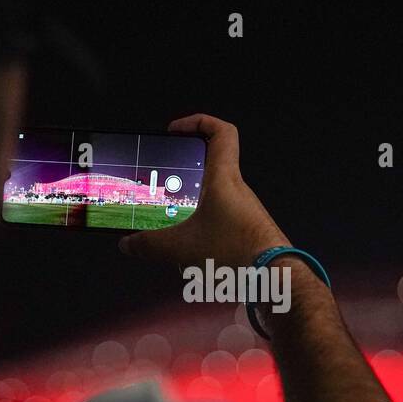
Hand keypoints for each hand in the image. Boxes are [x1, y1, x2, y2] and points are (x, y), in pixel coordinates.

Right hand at [118, 114, 288, 268]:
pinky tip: (191, 250)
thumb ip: (150, 245)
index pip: (221, 132)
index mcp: (224, 178)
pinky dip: (203, 230)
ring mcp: (245, 212)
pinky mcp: (248, 232)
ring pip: (214, 199)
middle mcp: (237, 190)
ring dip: (192, 207)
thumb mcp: (182, 247)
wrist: (274, 279)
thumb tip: (127, 244)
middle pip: (212, 167)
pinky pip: (221, 222)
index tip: (175, 132)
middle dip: (184, 174)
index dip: (198, 122)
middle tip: (163, 184)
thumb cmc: (235, 251)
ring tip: (170, 224)